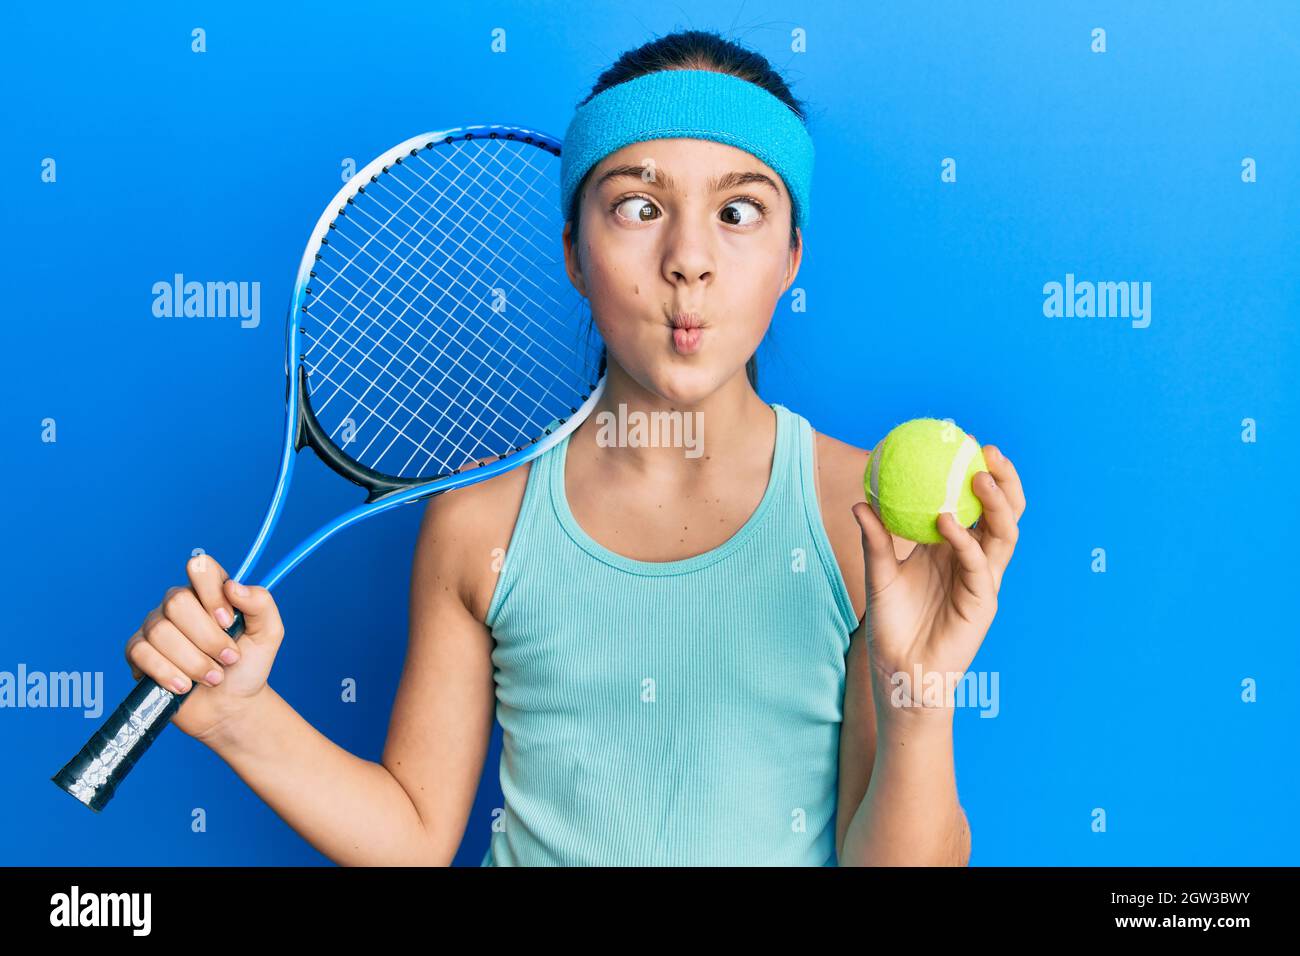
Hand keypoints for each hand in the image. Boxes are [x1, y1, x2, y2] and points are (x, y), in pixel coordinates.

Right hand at [124, 554, 284, 741]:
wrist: (230, 707)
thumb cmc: (248, 666)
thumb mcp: (269, 633)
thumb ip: (260, 603)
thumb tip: (232, 586)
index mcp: (209, 592)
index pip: (200, 568)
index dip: (212, 594)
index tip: (229, 622)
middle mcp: (179, 604)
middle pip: (177, 602)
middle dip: (207, 638)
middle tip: (229, 659)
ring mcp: (155, 626)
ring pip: (161, 632)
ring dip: (194, 662)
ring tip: (213, 678)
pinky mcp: (138, 653)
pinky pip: (141, 653)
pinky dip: (167, 673)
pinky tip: (185, 686)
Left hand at [852, 440, 1024, 716]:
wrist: (901, 671)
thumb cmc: (893, 624)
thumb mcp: (880, 574)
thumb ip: (876, 539)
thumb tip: (861, 501)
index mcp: (953, 548)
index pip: (974, 505)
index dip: (976, 474)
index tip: (964, 442)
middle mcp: (973, 559)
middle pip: (1002, 512)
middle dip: (1004, 479)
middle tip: (987, 451)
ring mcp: (983, 579)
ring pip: (1004, 533)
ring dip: (996, 503)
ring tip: (979, 477)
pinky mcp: (983, 601)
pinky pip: (978, 564)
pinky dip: (965, 541)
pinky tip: (947, 523)